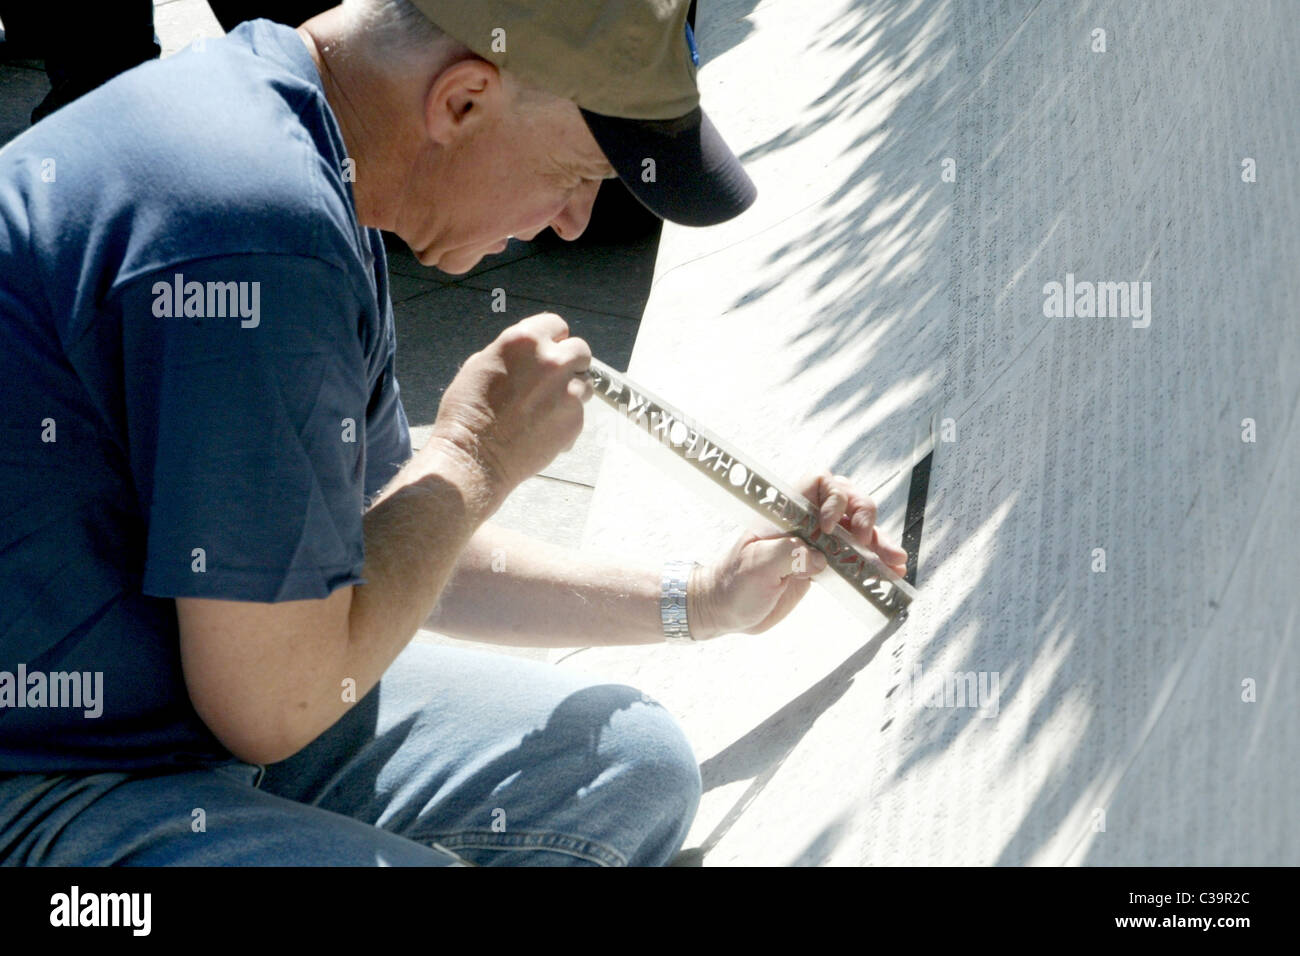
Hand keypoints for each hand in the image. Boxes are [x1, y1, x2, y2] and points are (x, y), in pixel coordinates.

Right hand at [429, 313, 592, 499]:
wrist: (475, 457)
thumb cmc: (468, 411)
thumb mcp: (481, 364)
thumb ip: (513, 353)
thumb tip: (531, 353)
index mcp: (525, 340)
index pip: (556, 325)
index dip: (550, 340)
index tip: (546, 351)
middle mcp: (553, 361)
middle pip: (579, 350)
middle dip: (568, 362)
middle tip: (551, 379)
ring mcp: (568, 391)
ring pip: (585, 382)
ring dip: (570, 390)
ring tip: (544, 407)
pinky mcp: (576, 419)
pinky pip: (579, 411)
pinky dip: (565, 418)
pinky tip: (542, 428)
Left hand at [690, 470, 908, 638]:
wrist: (725, 611)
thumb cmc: (732, 583)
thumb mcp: (755, 566)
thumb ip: (787, 555)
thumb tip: (820, 557)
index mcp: (784, 511)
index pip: (818, 482)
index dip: (833, 496)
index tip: (830, 526)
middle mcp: (804, 521)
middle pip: (847, 502)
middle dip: (864, 515)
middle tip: (865, 541)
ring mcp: (816, 542)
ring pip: (856, 530)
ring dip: (878, 542)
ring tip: (895, 560)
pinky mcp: (822, 565)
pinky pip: (854, 557)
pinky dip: (874, 563)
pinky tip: (892, 571)